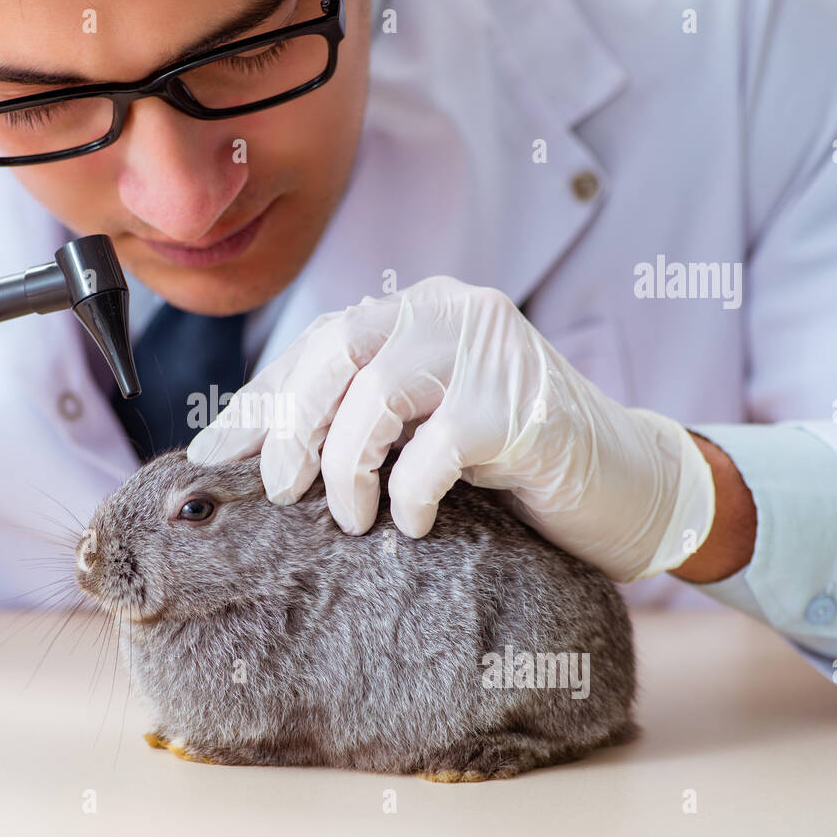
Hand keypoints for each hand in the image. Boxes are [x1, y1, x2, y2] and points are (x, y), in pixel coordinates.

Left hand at [187, 275, 715, 581]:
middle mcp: (449, 312)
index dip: (260, 401)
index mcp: (416, 312)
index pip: (317, 343)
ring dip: (345, 465)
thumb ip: (359, 419)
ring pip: (377, 392)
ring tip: (350, 519)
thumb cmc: (508, 464)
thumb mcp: (420, 430)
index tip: (212, 456)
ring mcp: (490, 351)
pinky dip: (408, 494)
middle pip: (336, 350)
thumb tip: (255, 454)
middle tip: (280, 492)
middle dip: (291, 426)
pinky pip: (434, 449)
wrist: (625, 485)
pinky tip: (410, 524)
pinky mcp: (520, 405)